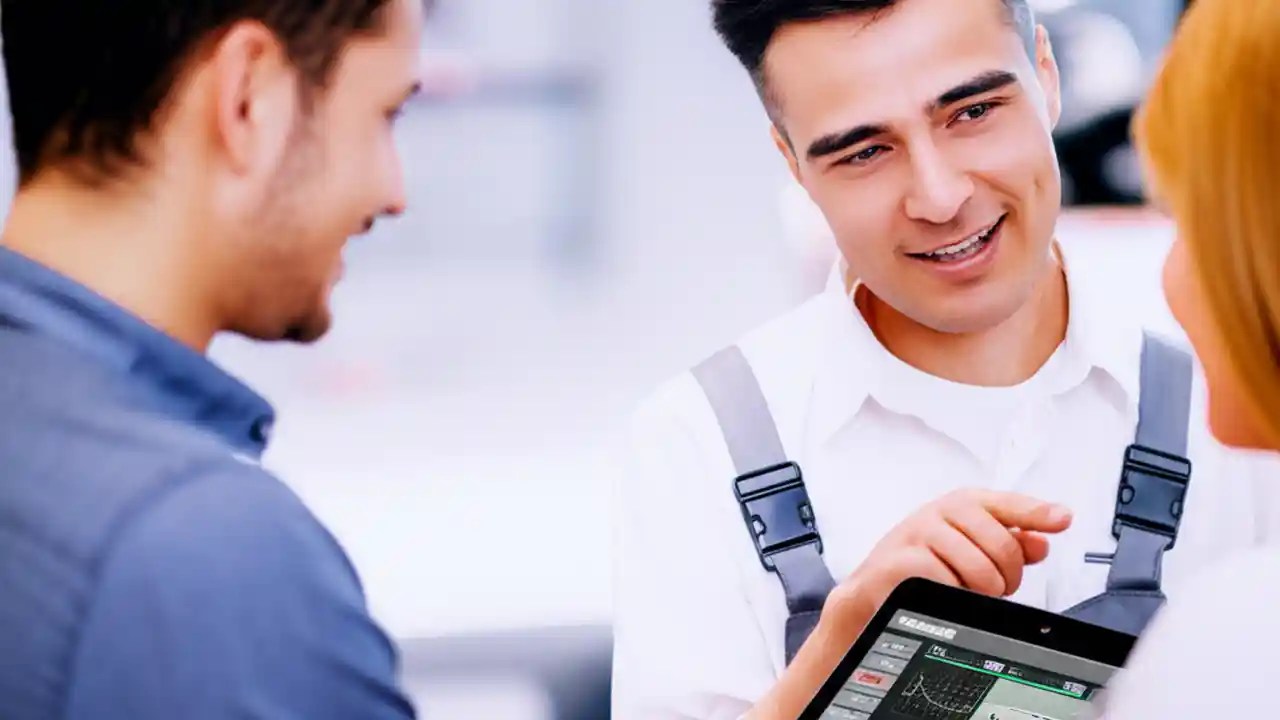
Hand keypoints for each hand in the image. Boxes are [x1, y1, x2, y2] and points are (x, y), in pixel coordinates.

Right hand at [821, 488, 1072, 646]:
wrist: (874, 586)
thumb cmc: (924, 562)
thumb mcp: (969, 548)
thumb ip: (1009, 543)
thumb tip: (1041, 542)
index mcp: (963, 503)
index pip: (1008, 504)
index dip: (1038, 513)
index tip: (1062, 519)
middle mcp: (942, 511)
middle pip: (1002, 546)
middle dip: (1006, 578)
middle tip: (994, 588)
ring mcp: (920, 531)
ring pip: (980, 569)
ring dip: (980, 592)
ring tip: (966, 591)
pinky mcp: (902, 558)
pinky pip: (950, 583)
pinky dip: (953, 596)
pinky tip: (943, 592)